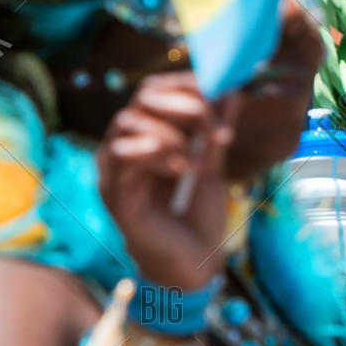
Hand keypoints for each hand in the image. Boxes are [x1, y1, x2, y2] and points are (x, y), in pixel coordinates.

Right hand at [96, 73, 237, 290]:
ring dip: (170, 133)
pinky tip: (182, 170)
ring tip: (198, 161)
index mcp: (149, 136)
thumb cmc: (197, 216)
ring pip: (127, 121)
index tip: (219, 90)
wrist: (192, 263)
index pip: (155, 90)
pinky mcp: (112, 192)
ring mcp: (115, 168)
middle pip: (141, 99)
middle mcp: (126, 146)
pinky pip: (121, 155)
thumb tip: (233, 91)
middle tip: (214, 127)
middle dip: (183, 105)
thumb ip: (216, 131)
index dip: (185, 83)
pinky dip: (155, 154)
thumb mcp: (213, 166)